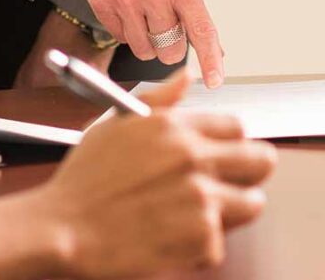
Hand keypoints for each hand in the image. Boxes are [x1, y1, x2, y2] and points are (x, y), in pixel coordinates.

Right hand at [18, 0, 226, 86]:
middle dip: (171, 45)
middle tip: (167, 24)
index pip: (200, 30)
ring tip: (146, 11)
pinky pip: (121, 38)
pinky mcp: (102, 3)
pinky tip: (127, 3)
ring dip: (148, 40)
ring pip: (144, 50)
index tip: (215, 81)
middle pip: (169, 50)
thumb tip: (216, 51)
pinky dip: (128, 29)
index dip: (210, 60)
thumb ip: (196, 11)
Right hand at [36, 74, 275, 277]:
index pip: (237, 127)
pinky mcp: (201, 240)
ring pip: (252, 204)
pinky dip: (199, 248)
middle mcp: (194, 159)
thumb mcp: (115, 124)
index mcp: (175, 128)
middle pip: (262, 160)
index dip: (230, 143)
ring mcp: (202, 200)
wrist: (62, 231)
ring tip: (194, 216)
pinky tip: (171, 238)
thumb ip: (159, 99)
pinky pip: (220, 243)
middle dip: (248, 173)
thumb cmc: (83, 183)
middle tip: (228, 185)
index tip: (221, 156)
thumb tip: (186, 76)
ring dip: (230, 212)